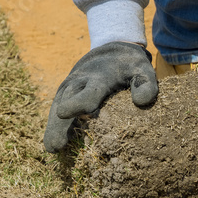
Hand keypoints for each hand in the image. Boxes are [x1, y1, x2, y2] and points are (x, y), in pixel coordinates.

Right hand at [43, 41, 157, 152]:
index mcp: (99, 78)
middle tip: (56, 144)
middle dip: (60, 122)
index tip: (65, 114)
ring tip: (52, 148)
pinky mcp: (65, 92)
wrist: (111, 49)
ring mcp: (70, 86)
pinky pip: (57, 108)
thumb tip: (141, 101)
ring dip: (54, 127)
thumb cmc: (130, 65)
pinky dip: (54, 125)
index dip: (78, 103)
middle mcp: (80, 81)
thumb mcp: (142, 69)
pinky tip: (52, 144)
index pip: (88, 92)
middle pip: (66, 102)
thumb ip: (145, 83)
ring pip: (58, 106)